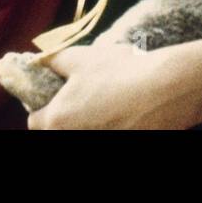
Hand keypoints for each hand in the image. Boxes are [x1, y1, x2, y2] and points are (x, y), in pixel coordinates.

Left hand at [27, 42, 190, 128]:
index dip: (44, 107)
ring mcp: (97, 145)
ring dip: (89, 123)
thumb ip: (52, 60)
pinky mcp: (122, 143)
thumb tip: (38, 61)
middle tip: (86, 98)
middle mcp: (71, 140)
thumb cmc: (120, 72)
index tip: (59, 96)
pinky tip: (124, 113)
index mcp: (56, 121)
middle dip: (67, 118)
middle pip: (58, 131)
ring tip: (108, 103)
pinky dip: (111, 126)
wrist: (167, 90)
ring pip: (83, 132)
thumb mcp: (81, 57)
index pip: (35, 122)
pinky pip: (107, 132)